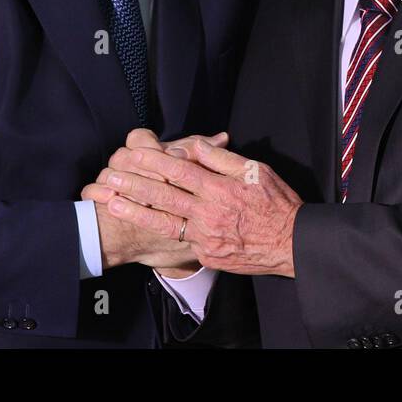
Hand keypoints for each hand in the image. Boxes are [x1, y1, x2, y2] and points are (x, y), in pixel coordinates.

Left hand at [99, 139, 302, 277]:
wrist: (291, 244)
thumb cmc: (275, 203)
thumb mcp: (255, 170)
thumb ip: (222, 159)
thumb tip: (196, 146)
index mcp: (220, 189)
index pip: (179, 170)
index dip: (153, 161)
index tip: (133, 154)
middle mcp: (209, 213)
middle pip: (164, 195)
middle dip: (134, 185)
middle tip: (110, 177)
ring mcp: (206, 237)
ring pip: (165, 222)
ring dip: (136, 212)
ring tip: (113, 203)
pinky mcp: (207, 255)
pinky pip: (182, 241)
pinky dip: (160, 233)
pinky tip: (142, 225)